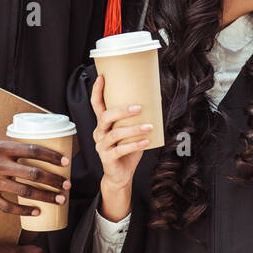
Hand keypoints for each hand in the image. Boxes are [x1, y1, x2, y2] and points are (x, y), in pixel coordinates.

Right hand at [0, 129, 69, 217]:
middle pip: (34, 174)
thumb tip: (21, 150)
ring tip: (59, 200)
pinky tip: (35, 213)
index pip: (33, 150)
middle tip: (67, 185)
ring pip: (24, 191)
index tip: (65, 161)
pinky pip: (7, 206)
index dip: (52, 156)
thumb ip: (1, 145)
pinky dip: (23, 210)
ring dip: (45, 196)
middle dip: (54, 180)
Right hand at [90, 74, 153, 215]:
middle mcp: (99, 133)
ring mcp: (101, 146)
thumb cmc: (127, 151)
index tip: (103, 77)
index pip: (96, 104)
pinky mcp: (107, 158)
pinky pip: (121, 150)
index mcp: (103, 124)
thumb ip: (137, 120)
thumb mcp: (131, 133)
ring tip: (149, 126)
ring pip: (115, 134)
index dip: (97, 90)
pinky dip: (135, 145)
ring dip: (134, 129)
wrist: (120, 176)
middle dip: (122, 110)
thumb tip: (156, 100)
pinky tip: (146, 141)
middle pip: (106, 117)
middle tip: (139, 107)